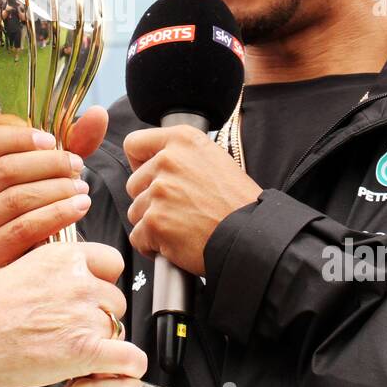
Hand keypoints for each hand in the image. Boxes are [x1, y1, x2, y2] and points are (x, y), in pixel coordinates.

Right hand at [0, 106, 108, 268]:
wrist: (43, 243)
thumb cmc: (43, 193)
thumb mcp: (56, 162)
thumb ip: (75, 137)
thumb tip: (97, 114)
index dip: (15, 136)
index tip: (50, 140)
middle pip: (3, 170)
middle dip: (46, 164)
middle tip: (77, 165)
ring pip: (15, 199)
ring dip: (55, 190)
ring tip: (82, 189)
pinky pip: (22, 229)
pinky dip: (54, 216)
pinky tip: (77, 208)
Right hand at [0, 242, 146, 386]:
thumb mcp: (22, 269)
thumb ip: (54, 275)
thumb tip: (69, 289)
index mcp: (63, 257)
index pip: (112, 263)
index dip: (103, 282)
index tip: (93, 294)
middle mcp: (79, 281)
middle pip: (115, 300)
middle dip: (99, 316)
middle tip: (71, 329)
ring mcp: (84, 315)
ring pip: (117, 328)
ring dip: (101, 341)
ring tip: (71, 349)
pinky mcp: (85, 349)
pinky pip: (130, 358)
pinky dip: (128, 366)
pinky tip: (116, 368)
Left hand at [124, 125, 262, 275]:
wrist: (252, 236)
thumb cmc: (239, 204)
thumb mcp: (214, 160)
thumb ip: (181, 157)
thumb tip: (155, 164)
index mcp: (183, 140)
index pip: (134, 144)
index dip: (140, 164)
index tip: (151, 177)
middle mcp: (168, 160)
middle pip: (133, 183)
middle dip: (150, 200)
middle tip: (179, 210)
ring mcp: (159, 191)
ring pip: (136, 212)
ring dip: (153, 224)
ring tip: (183, 227)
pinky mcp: (155, 221)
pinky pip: (138, 237)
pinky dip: (153, 246)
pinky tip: (176, 243)